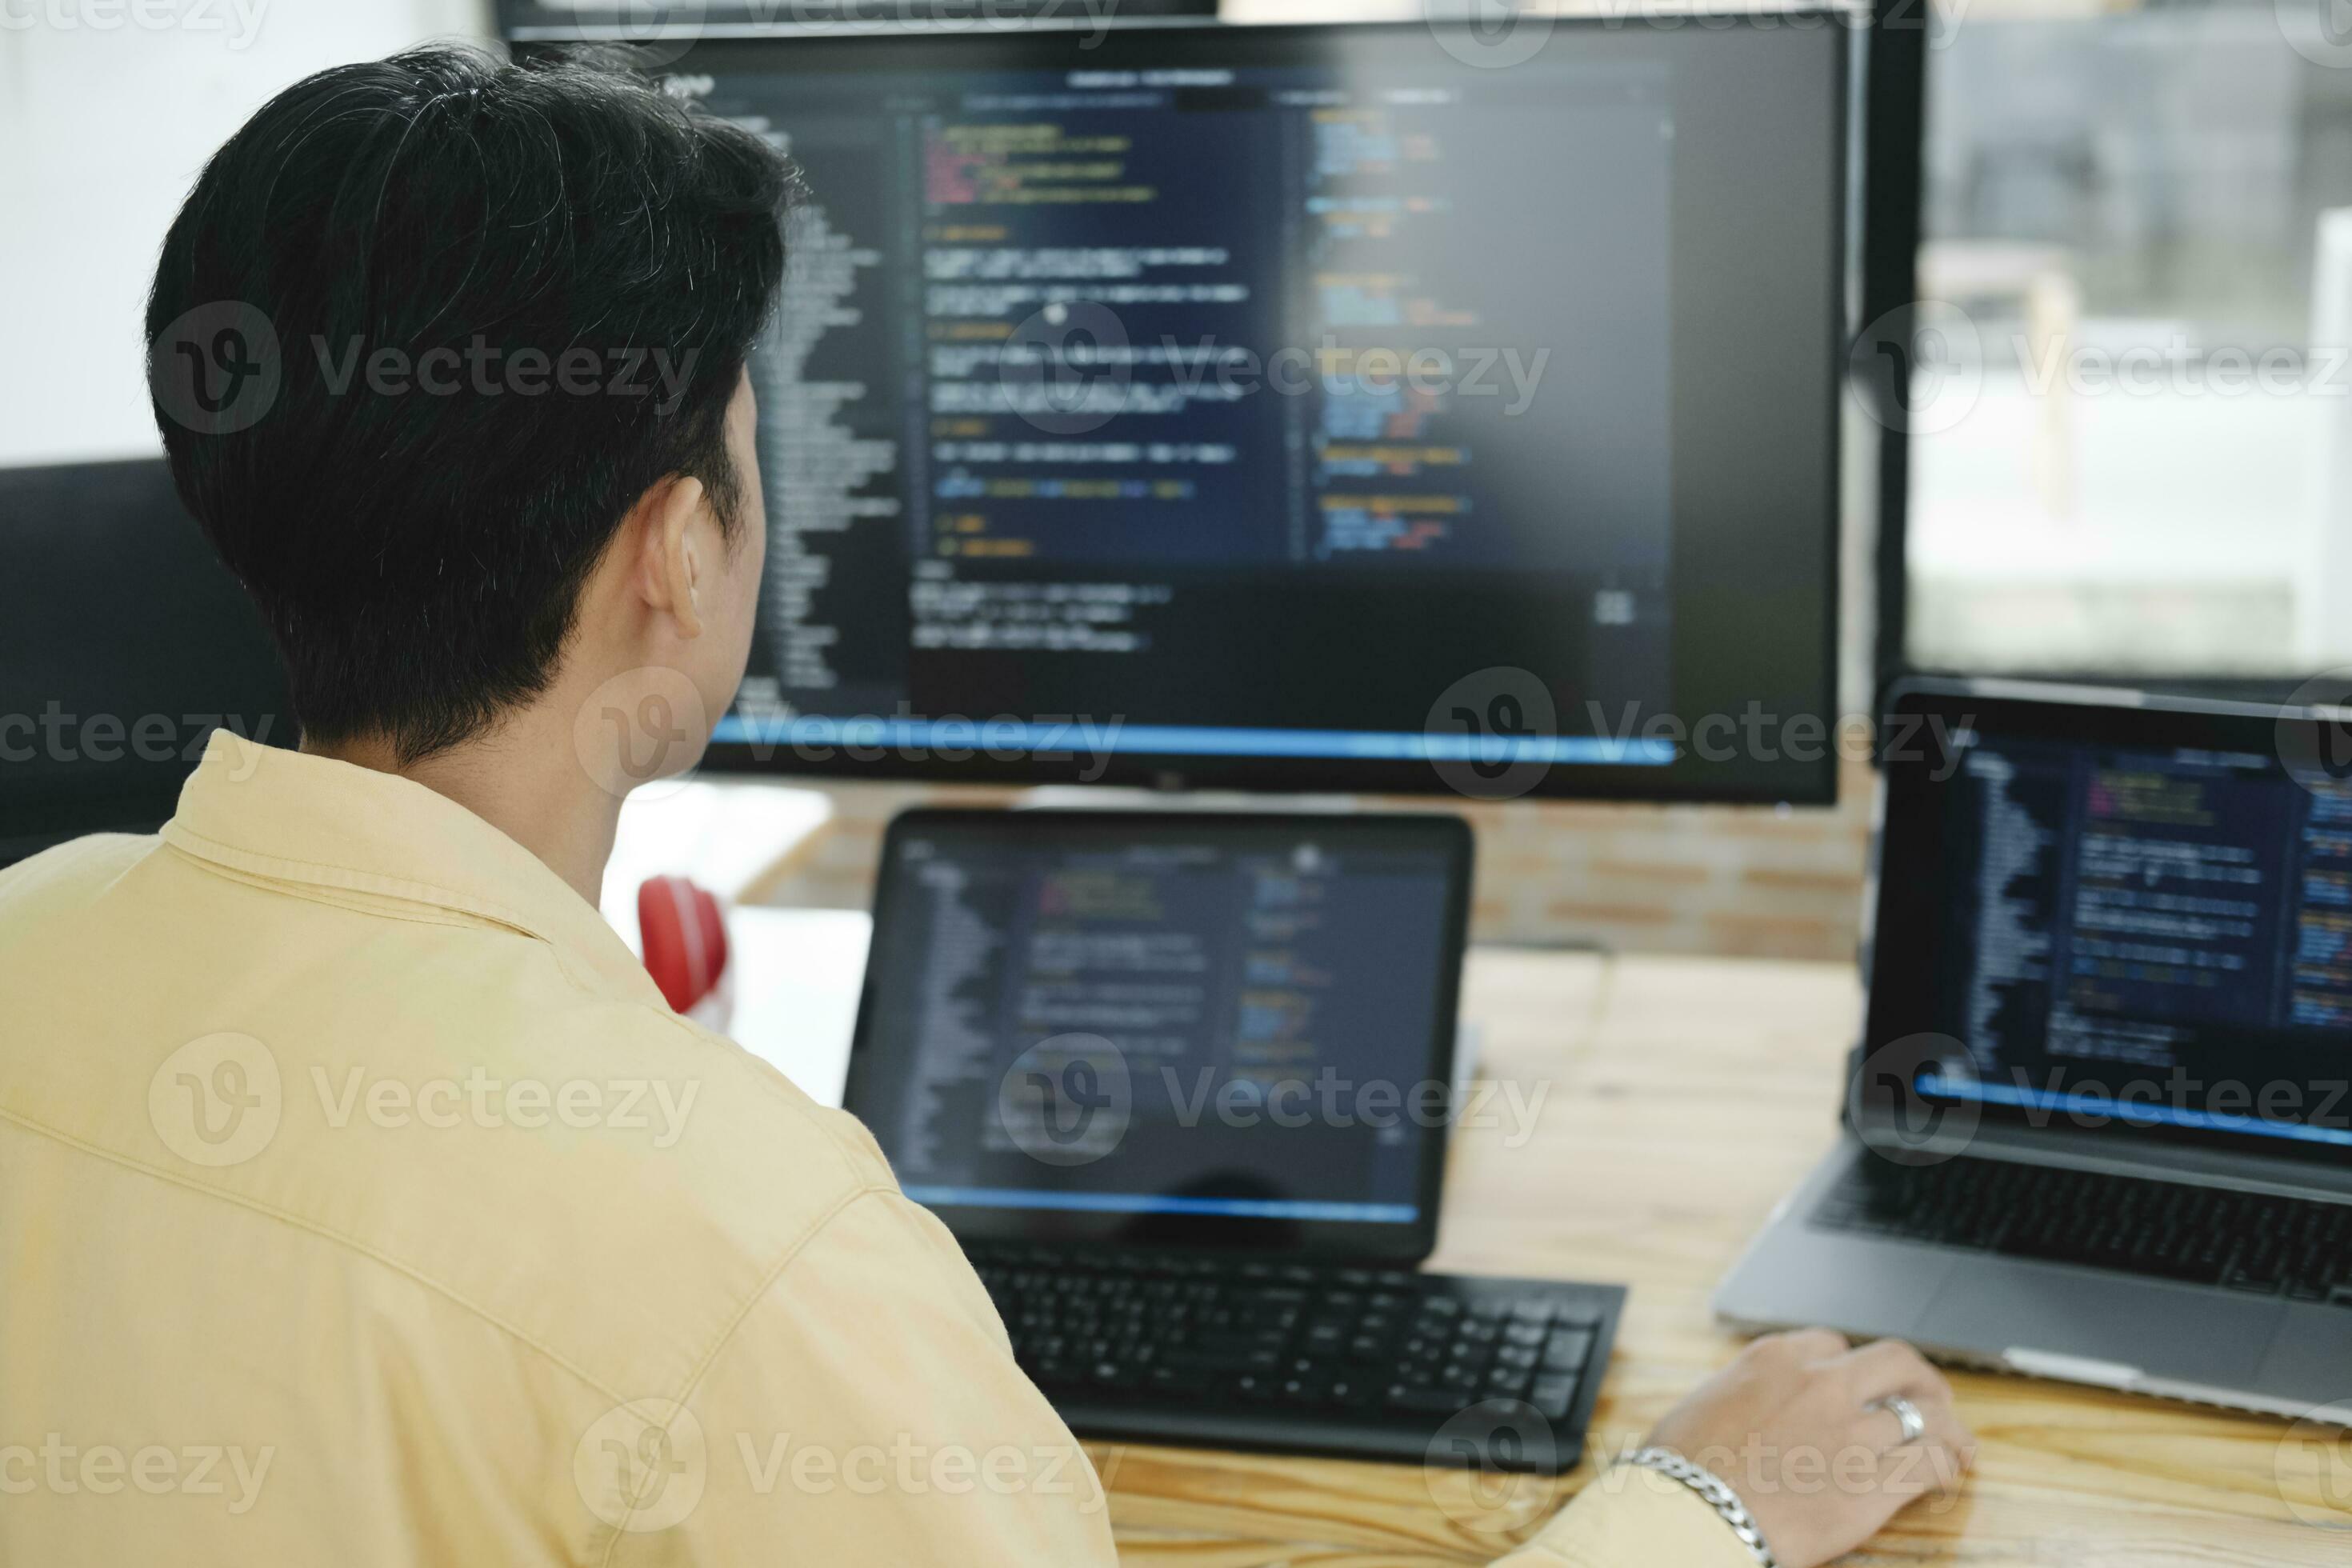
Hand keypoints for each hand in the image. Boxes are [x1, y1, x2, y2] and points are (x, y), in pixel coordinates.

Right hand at [1640, 1330, 1973, 1567]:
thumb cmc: (1680, 1470)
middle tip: (1930, 1397)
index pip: (1834, 1344)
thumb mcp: (1705, 1406)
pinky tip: (1950, 1472)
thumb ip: (1744, 1395)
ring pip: (1927, 1414)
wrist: (1691, 1515)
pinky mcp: (1873, 1484)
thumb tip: (1749, 1408)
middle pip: (1895, 1362)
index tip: (1860, 1384)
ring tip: (1956, 1442)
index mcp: (1775, 1360)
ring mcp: (1852, 1432)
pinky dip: (1947, 1464)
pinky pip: (1932, 1462)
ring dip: (1945, 1427)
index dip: (1853, 1365)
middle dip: (1919, 1378)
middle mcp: (1822, 1385)